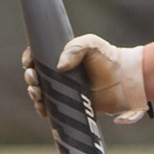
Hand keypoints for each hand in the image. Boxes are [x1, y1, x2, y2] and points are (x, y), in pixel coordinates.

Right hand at [22, 34, 148, 123]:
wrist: (124, 81)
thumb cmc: (108, 59)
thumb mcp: (91, 44)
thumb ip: (75, 48)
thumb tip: (59, 67)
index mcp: (62, 56)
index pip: (38, 55)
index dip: (29, 59)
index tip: (28, 62)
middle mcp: (59, 73)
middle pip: (35, 75)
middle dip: (29, 77)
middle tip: (34, 79)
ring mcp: (63, 89)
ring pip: (40, 92)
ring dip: (33, 93)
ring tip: (37, 93)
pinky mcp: (69, 105)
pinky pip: (50, 108)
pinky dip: (42, 108)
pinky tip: (42, 107)